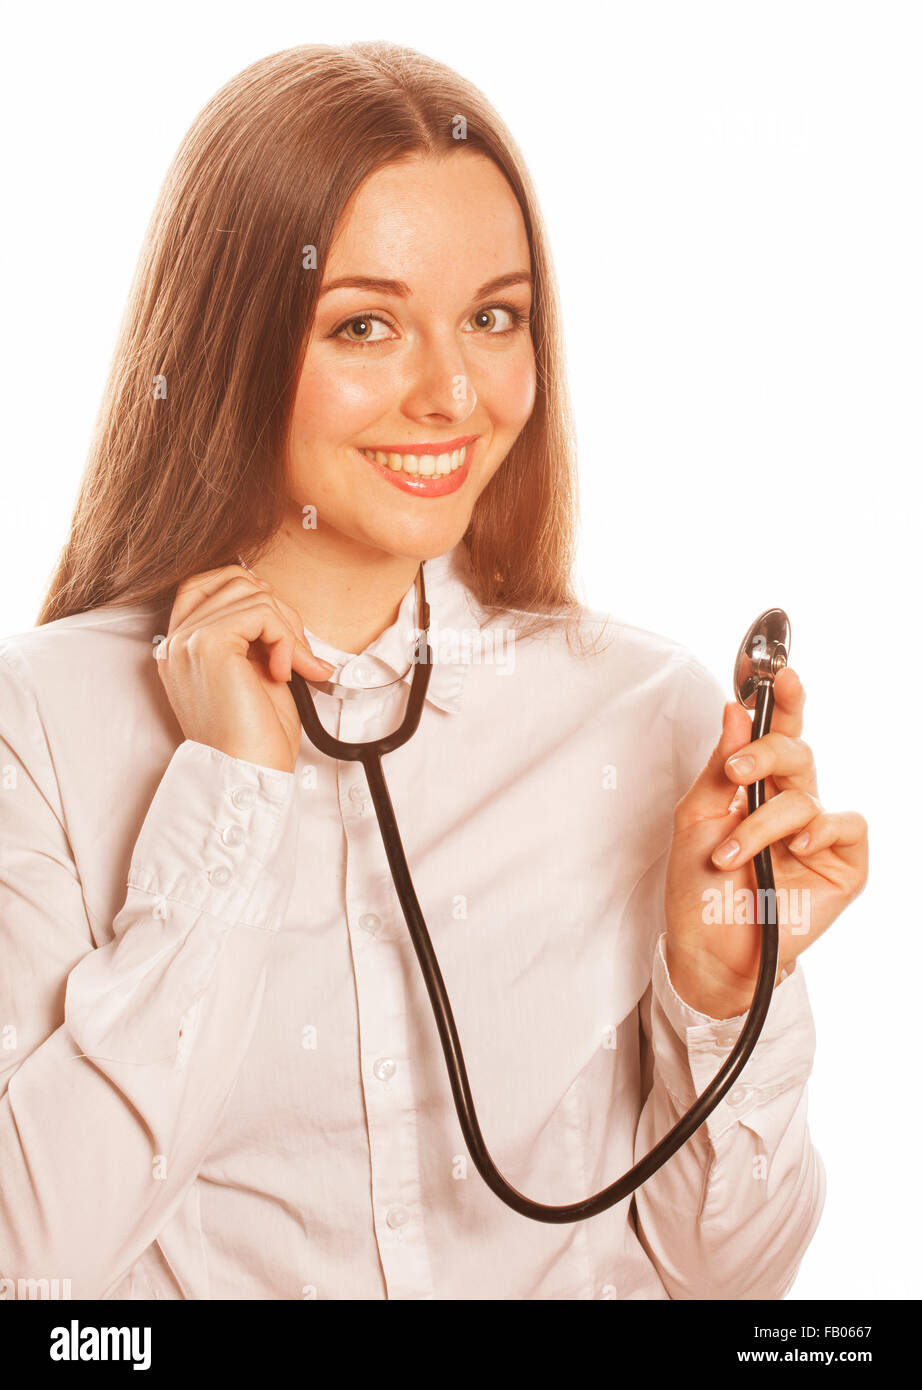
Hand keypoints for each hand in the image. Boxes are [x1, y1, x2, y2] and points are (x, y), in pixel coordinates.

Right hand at [156, 563, 334, 773]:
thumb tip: (278, 606)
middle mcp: (177, 641)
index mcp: (181, 649)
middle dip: (278, 610)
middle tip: (298, 653)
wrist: (245, 773)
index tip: (278, 622)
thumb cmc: (253, 737)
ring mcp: (188, 640)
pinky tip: (285, 672)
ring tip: (296, 668)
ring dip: (288, 628)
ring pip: (252, 594)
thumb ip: (254, 637)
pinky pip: (260, 611)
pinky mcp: (208, 644)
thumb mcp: (253, 673)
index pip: (202, 584)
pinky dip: (286, 638)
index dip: (246, 588)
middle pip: (232, 582)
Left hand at [664, 667, 868, 1018]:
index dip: (782, 704)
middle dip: (767, 754)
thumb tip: (736, 709)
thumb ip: (719, 765)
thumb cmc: (698, 888)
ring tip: (733, 855)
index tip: (780, 674)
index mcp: (756, 788)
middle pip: (797, 753)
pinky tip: (795, 849)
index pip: (774, 736)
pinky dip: (819, 830)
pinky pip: (847, 825)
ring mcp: (818, 836)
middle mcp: (790, 805)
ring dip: (765, 823)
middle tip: (738, 773)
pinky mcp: (842, 867)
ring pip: (807, 796)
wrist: (708, 951)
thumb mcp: (696, 818)